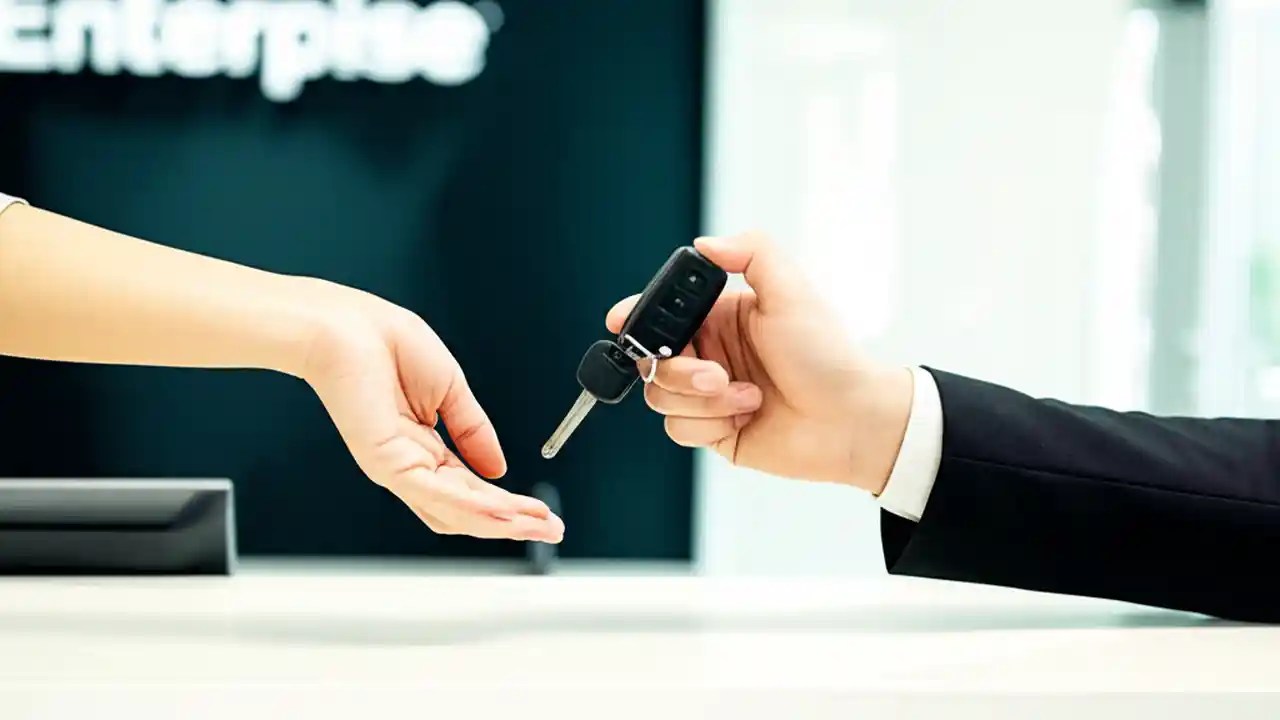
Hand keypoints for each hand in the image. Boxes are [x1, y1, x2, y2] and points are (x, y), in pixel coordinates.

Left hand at [296, 279, 563, 542]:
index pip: (472, 490)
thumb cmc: (384, 344)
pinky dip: (474, 506)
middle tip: (552, 528)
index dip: (510, 503)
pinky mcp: (387, 463)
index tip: (543, 512)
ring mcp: (397, 468)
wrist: (346, 325)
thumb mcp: (451, 390)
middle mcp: (410, 465)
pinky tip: (504, 511)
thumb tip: (499, 468)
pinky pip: (436, 493)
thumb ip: (474, 431)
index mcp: (423, 448)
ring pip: (456, 511)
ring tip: (538, 523)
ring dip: (502, 521)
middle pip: (468, 510)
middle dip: (514, 522)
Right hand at [606, 233, 913, 493]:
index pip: (662, 311)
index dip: (636, 317)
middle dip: (679, 369)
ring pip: (660, 395)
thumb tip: (704, 243)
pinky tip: (745, 416)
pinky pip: (678, 428)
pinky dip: (709, 424)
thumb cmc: (828, 355)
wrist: (851, 420)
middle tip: (716, 373)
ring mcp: (709, 393)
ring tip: (746, 396)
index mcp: (721, 316)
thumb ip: (751, 253)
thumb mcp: (792, 290)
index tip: (623, 322)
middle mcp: (710, 352)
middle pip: (652, 358)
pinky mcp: (712, 430)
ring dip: (701, 400)